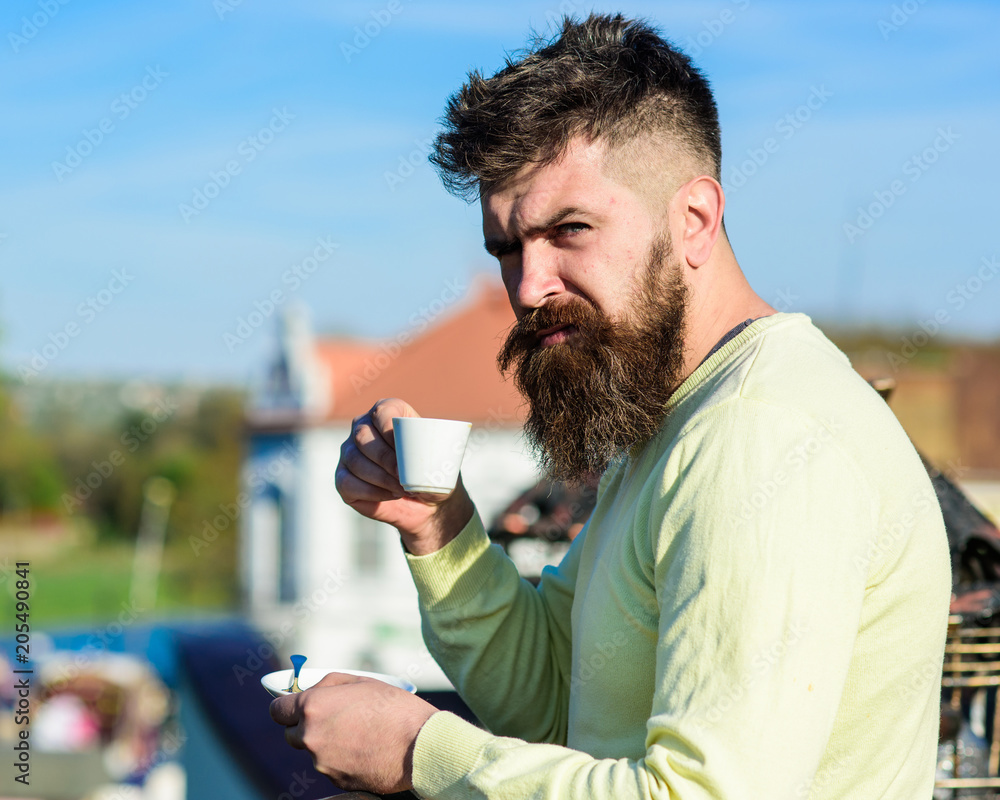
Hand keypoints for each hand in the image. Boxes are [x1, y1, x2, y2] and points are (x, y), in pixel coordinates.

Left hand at [269, 672, 437, 794]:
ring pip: (314, 751)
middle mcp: (311, 736)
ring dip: (327, 742)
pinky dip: (342, 759)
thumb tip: (312, 690)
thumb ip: (329, 685)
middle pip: (291, 734)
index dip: (286, 706)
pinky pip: (331, 767)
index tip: (294, 706)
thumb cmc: (393, 708)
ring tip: (360, 733)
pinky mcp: (337, 781)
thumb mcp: (361, 682)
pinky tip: (366, 748)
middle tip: (331, 719)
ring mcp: (322, 762)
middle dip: (305, 726)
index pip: (277, 710)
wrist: (420, 745)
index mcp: (313, 707)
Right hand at [335, 398, 473, 553]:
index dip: (390, 428)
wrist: (428, 502)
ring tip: (401, 489)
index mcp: (388, 412)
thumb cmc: (433, 473)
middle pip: (363, 436)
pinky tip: (390, 495)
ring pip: (355, 460)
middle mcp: (363, 428)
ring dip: (380, 478)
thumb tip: (418, 459)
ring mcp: (349, 453)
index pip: (381, 412)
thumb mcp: (441, 458)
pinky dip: (371, 492)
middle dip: (385, 458)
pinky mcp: (343, 478)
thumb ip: (433, 451)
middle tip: (403, 476)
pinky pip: (347, 483)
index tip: (406, 449)